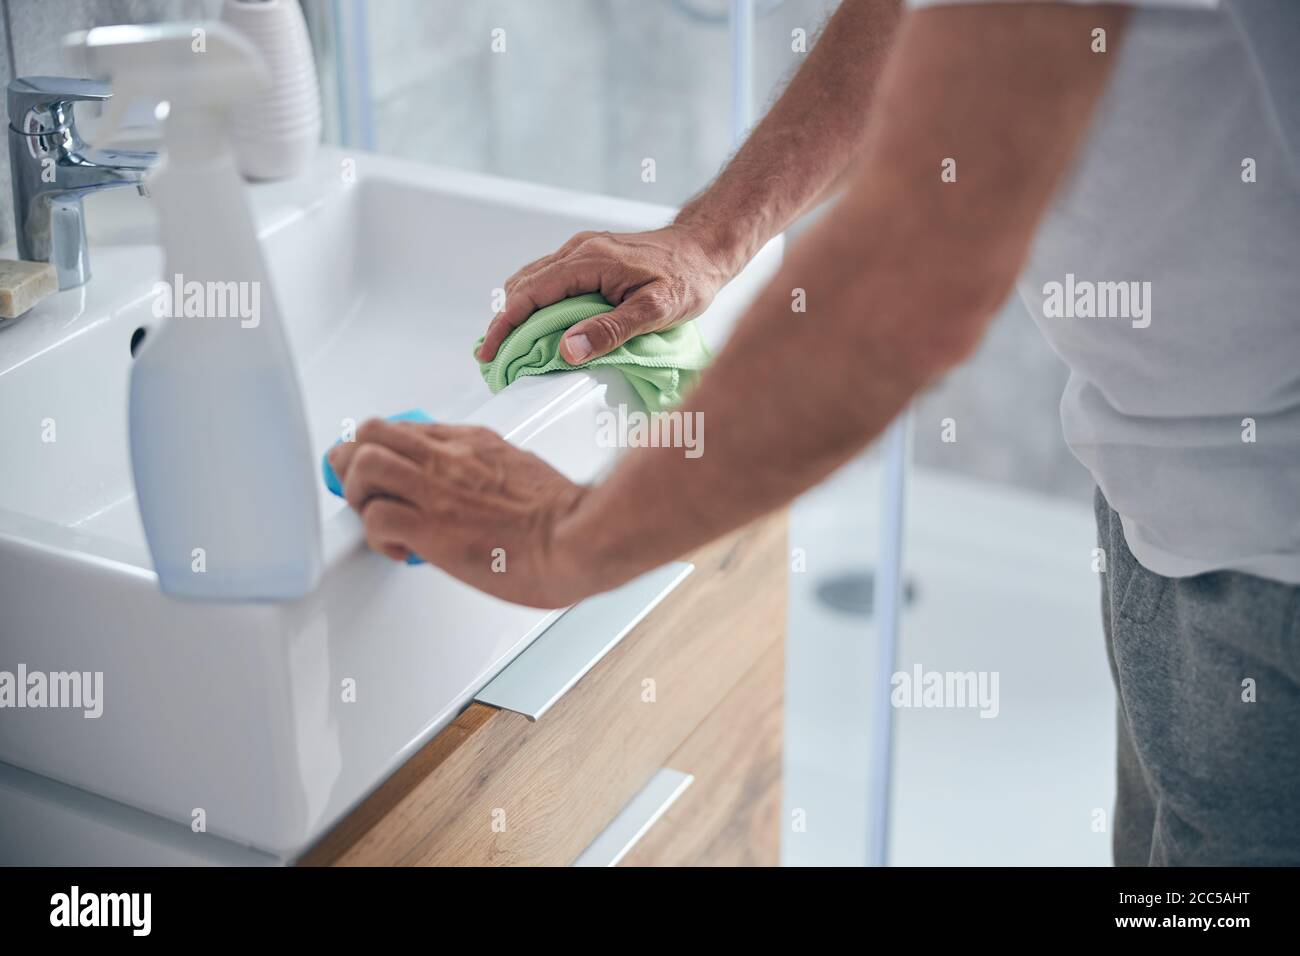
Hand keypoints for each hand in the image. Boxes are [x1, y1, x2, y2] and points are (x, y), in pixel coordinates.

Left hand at [326, 419, 592, 607]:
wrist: (580, 538)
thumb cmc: (566, 516)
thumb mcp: (521, 470)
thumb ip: (487, 471)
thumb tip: (472, 490)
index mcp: (472, 442)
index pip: (405, 429)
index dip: (383, 452)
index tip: (383, 475)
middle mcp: (449, 457)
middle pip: (370, 433)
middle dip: (354, 464)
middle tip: (365, 492)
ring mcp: (437, 489)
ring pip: (362, 465)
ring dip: (359, 495)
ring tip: (378, 518)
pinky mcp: (432, 528)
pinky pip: (374, 519)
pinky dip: (376, 538)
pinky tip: (399, 550)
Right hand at [476, 223, 732, 364]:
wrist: (706, 247)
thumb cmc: (688, 278)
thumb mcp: (656, 310)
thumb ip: (611, 330)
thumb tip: (567, 350)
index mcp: (588, 261)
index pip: (530, 293)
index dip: (504, 325)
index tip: (489, 353)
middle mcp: (578, 250)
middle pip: (523, 285)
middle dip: (504, 322)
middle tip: (497, 358)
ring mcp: (583, 251)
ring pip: (533, 280)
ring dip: (518, 312)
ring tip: (513, 347)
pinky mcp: (590, 256)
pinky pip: (550, 278)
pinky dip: (536, 302)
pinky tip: (540, 325)